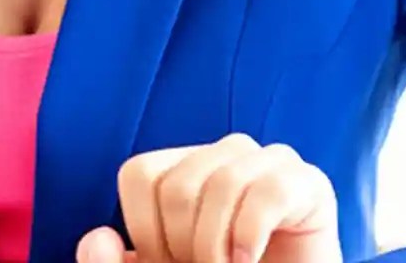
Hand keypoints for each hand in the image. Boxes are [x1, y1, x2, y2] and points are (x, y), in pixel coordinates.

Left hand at [77, 134, 340, 262]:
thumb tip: (97, 236)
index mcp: (185, 166)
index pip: (140, 174)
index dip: (146, 231)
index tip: (172, 261)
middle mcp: (225, 153)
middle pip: (178, 184)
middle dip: (185, 246)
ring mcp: (269, 161)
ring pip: (221, 185)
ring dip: (216, 248)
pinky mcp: (308, 183)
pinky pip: (268, 192)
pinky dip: (249, 237)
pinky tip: (248, 262)